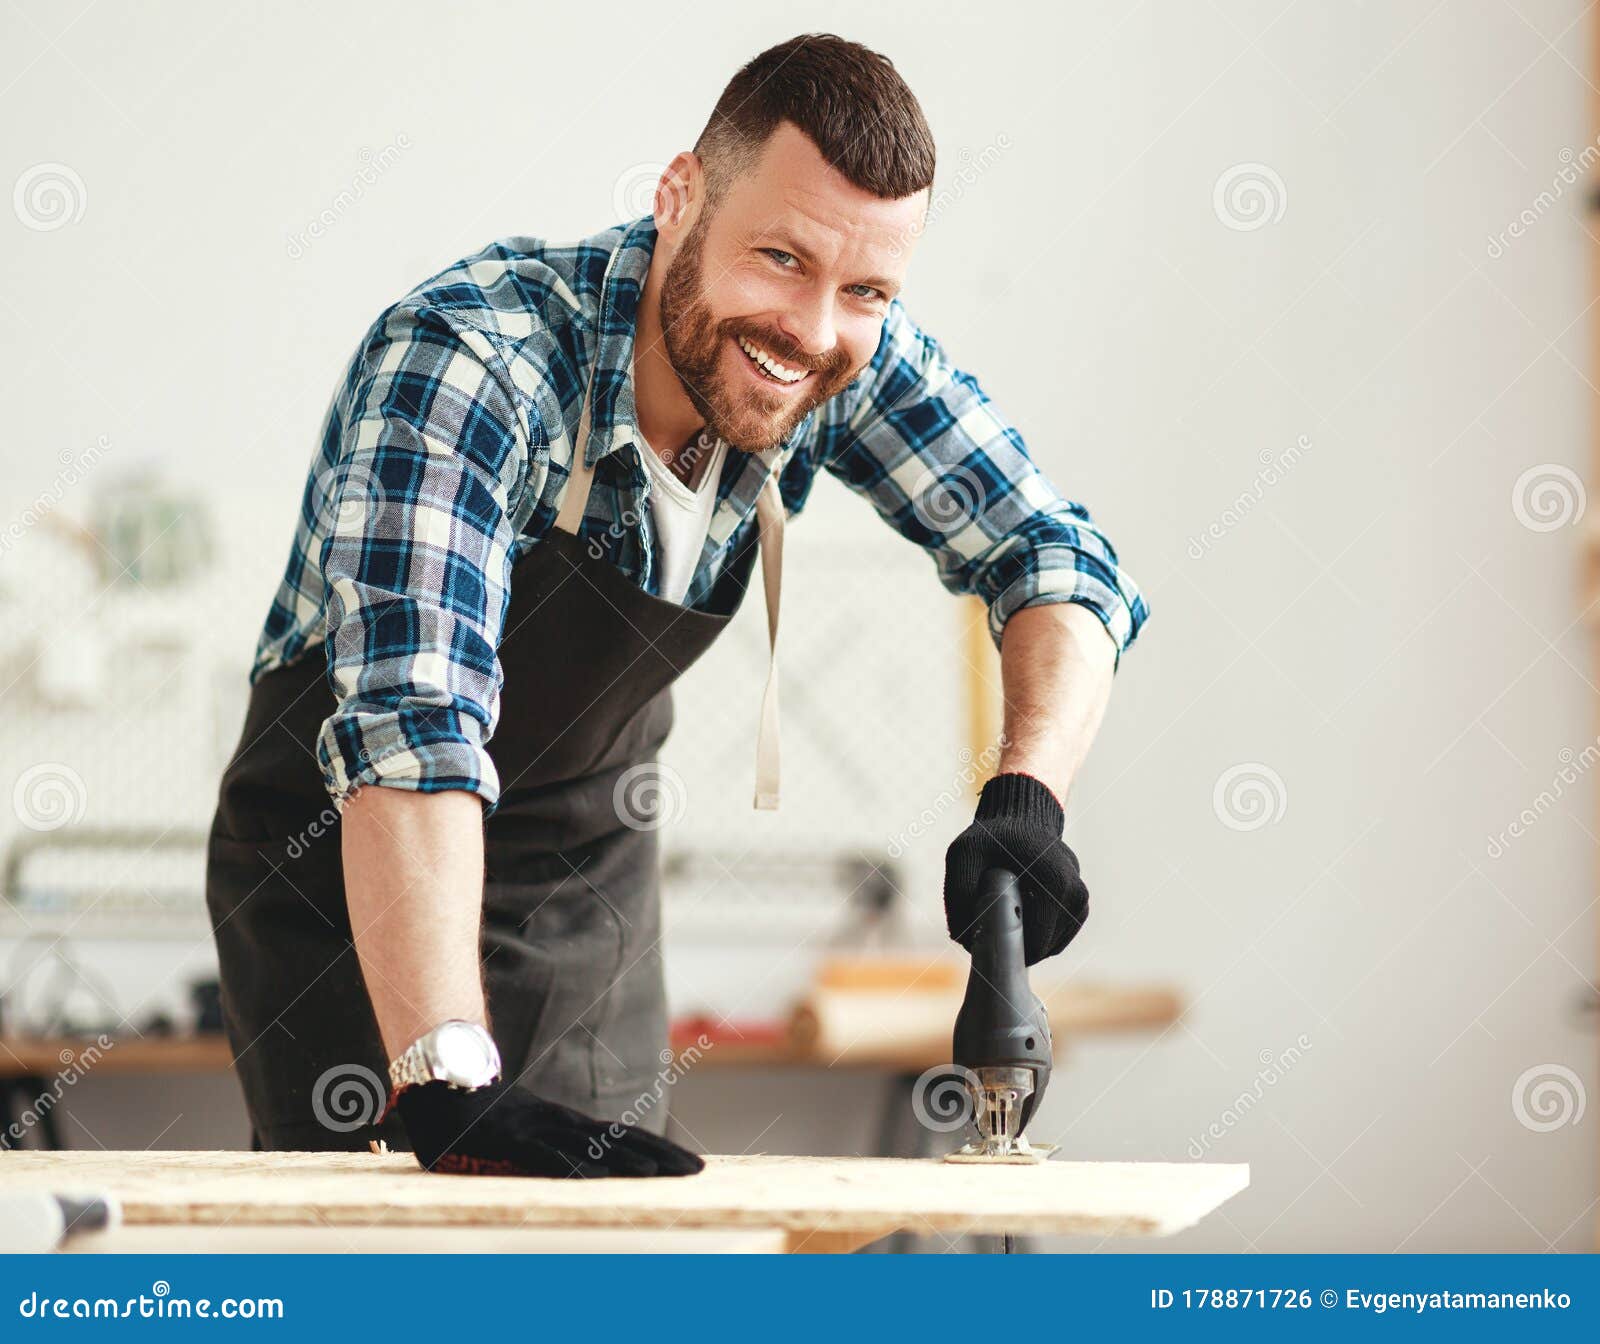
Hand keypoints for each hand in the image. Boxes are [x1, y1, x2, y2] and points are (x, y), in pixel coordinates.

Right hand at [394, 1076, 704, 1177]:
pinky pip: (548, 1158)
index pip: (624, 1138)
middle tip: (699, 1170)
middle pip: (622, 1141)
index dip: (659, 1149)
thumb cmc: (477, 1110)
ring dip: (627, 1162)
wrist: (442, 1075)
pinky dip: (576, 1168)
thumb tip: (570, 1168)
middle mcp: (560, 1124)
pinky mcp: (512, 1140)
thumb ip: (543, 1149)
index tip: (691, 1164)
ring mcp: (538, 1130)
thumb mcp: (520, 1135)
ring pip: (592, 1148)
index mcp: (567, 1124)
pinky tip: (599, 1179)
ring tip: (662, 1175)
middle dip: (662, 1156)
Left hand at [943, 772, 1087, 965]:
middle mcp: (1075, 891)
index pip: (1037, 940)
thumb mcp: (965, 854)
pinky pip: (1059, 937)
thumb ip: (959, 894)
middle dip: (1016, 946)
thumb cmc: (993, 836)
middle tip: (991, 930)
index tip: (987, 943)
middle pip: (1044, 947)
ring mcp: (1080, 899)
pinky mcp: (1079, 904)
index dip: (1007, 948)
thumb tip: (963, 940)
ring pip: (1052, 945)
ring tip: (1006, 917)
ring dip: (1028, 941)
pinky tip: (1021, 915)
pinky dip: (1039, 935)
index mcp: (1054, 880)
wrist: (1022, 818)